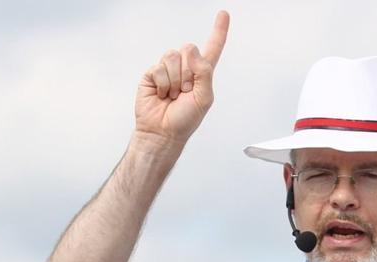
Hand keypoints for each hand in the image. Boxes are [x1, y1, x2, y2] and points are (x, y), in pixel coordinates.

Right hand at [134, 11, 229, 148]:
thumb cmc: (185, 120)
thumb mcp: (204, 99)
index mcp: (202, 74)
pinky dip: (163, 84)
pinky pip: (159, 67)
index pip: (212, 49)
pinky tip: (161, 95)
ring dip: (174, 80)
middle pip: (188, 48)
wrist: (162, 132)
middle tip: (184, 92)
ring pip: (172, 56)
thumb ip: (204, 73)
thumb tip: (191, 50)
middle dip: (187, 72)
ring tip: (172, 95)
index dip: (218, 31)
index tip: (224, 14)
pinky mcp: (152, 73)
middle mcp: (185, 68)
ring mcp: (168, 69)